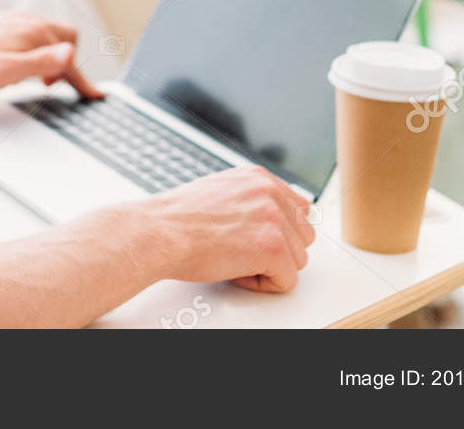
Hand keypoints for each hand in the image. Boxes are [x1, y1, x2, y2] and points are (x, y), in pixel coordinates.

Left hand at [0, 11, 102, 98]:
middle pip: (66, 37)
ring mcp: (14, 21)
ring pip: (48, 35)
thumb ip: (41, 63)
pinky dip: (36, 50)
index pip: (69, 58)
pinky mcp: (2, 25)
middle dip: (68, 61)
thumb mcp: (8, 72)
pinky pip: (31, 34)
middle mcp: (27, 22)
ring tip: (37, 79)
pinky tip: (19, 64)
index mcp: (34, 33)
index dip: (83, 80)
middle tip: (55, 86)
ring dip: (51, 56)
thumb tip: (71, 55)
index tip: (94, 95)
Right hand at [139, 166, 315, 292]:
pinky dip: (262, 285)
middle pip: (303, 236)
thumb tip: (265, 218)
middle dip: (279, 251)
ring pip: (298, 260)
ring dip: (269, 268)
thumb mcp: (221, 190)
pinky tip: (236, 272)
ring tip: (236, 260)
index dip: (283, 231)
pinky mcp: (272, 248)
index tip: (265, 241)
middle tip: (245, 253)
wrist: (159, 232)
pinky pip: (287, 280)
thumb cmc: (178, 218)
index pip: (300, 208)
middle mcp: (270, 193)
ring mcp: (274, 219)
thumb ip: (250, 198)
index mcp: (259, 178)